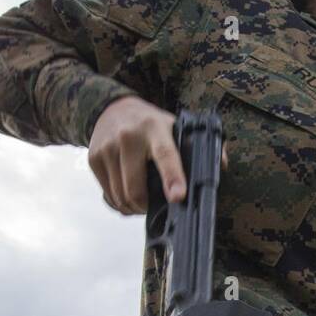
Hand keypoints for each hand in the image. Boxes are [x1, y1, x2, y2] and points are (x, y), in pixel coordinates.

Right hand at [89, 96, 227, 214]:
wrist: (111, 108)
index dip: (173, 178)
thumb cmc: (150, 124)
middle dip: (146, 206)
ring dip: (133, 207)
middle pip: (136, 188)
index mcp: (155, 128)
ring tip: (141, 201)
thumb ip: (200, 145)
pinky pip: (108, 194)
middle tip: (154, 206)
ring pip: (120, 196)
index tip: (178, 197)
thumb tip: (222, 165)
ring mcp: (107, 148)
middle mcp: (128, 137)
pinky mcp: (93, 158)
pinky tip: (127, 194)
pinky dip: (120, 202)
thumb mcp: (175, 126)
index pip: (165, 155)